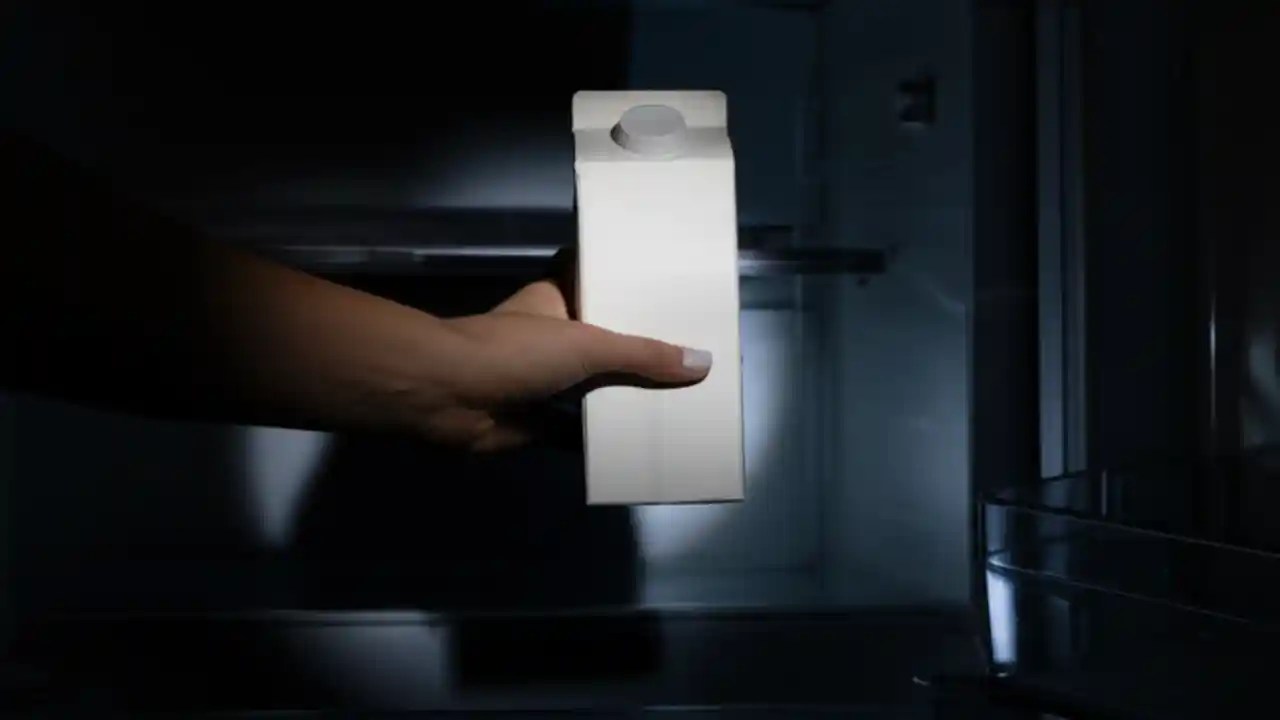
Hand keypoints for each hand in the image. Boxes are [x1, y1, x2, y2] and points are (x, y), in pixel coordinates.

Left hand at [418, 277, 712, 450]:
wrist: (445, 396)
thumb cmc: (513, 352)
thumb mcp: (588, 344)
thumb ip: (643, 356)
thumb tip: (703, 363)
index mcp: (557, 300)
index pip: (598, 284)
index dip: (630, 289)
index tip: (673, 295)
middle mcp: (550, 337)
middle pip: (603, 343)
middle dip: (639, 352)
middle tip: (693, 356)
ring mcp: (541, 382)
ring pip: (593, 388)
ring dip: (625, 398)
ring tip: (682, 400)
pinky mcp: (535, 423)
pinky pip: (579, 432)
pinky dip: (605, 440)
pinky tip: (646, 444)